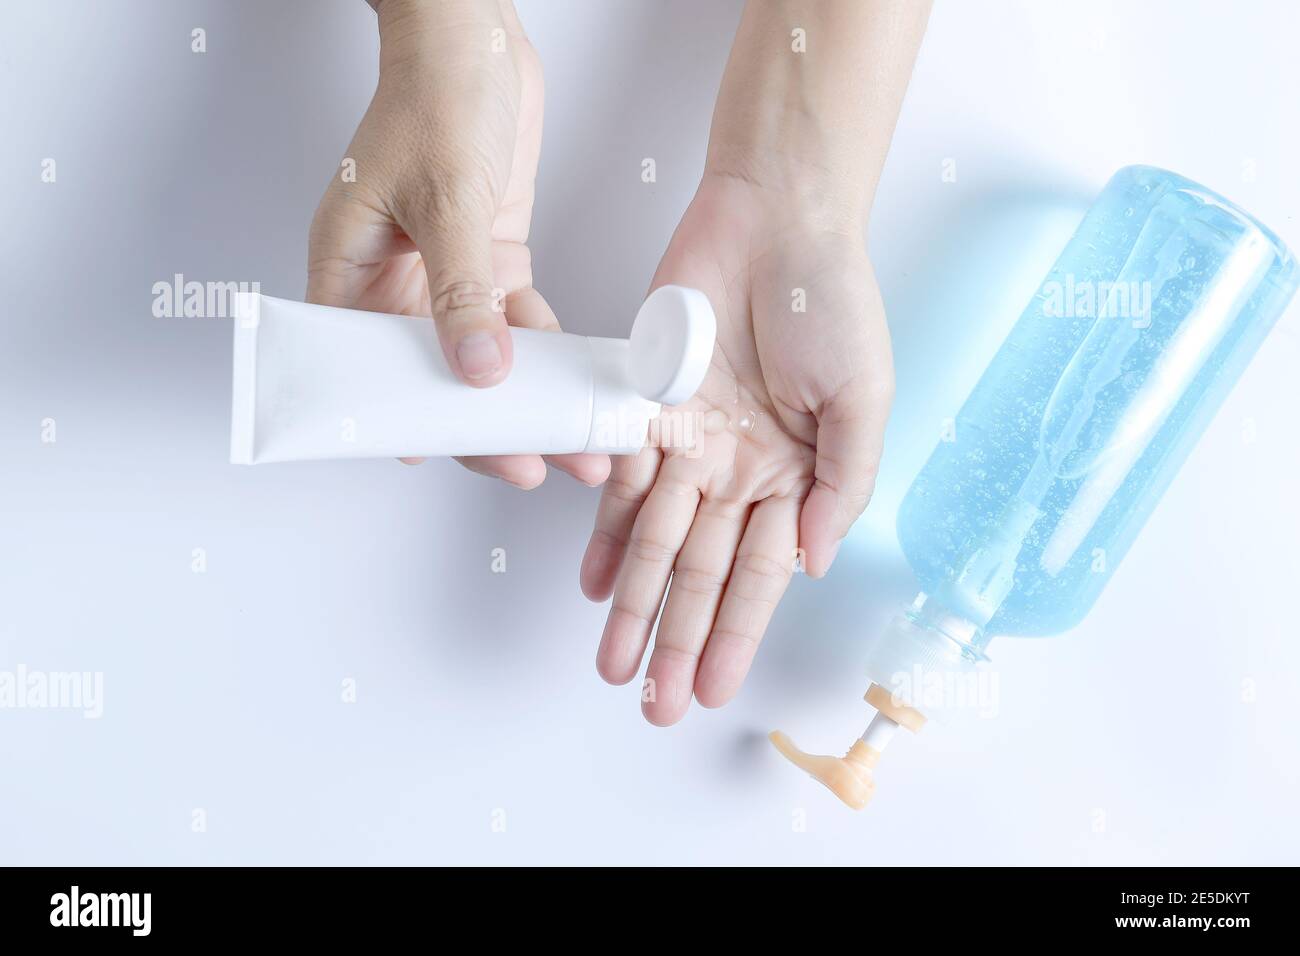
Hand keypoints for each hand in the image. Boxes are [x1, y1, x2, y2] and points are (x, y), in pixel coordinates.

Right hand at [306, 0, 607, 488]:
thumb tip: (479, 371)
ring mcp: (444, 275)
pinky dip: (546, 352)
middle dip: (482, 427)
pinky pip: (516, 322)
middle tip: (531, 464)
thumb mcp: (446, 199)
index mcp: (346, 272)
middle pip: (431, 378)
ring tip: (574, 442)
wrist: (476, 35)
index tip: (443, 460)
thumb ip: (463, 291)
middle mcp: (392, 283)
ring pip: (482, 359)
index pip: (365, 371)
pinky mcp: (490, 259)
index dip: (402, 421)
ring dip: (527, 400)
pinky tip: (576, 383)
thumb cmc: (435, 92)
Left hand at [580, 173, 894, 724]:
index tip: (713, 691)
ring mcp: (695, 442)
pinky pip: (622, 480)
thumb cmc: (833, 301)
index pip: (762, 575)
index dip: (736, 635)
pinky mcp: (649, 407)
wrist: (776, 216)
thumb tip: (813, 563)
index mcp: (802, 477)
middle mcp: (744, 470)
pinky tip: (597, 583)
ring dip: (638, 603)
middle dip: (679, 638)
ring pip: (658, 540)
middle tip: (654, 702)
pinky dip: (608, 532)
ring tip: (614, 663)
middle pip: (703, 571)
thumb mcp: (866, 399)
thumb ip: (844, 485)